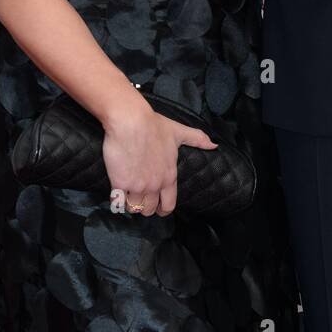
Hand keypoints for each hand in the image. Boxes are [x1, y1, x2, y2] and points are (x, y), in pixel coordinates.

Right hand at [102, 96, 216, 217]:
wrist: (130, 120)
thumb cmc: (154, 126)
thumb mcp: (178, 132)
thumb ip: (197, 139)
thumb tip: (214, 145)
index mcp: (169, 176)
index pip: (168, 205)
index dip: (162, 209)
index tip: (156, 207)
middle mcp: (155, 185)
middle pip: (149, 210)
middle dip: (144, 206)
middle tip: (139, 198)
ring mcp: (137, 186)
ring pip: (133, 208)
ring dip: (130, 203)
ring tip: (127, 195)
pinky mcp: (120, 183)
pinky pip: (117, 201)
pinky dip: (116, 199)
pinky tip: (116, 192)